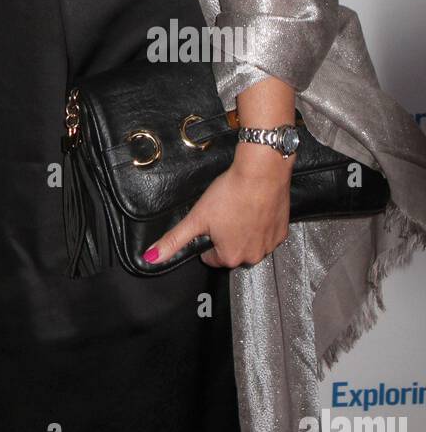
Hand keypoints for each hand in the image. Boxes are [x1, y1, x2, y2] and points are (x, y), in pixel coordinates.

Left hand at [144, 143, 292, 268]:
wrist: (261, 173)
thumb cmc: (229, 194)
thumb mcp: (196, 218)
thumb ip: (174, 240)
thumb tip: (150, 258)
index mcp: (231, 257)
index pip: (211, 256)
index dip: (206, 237)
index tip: (209, 221)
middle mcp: (253, 257)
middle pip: (231, 251)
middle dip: (226, 236)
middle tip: (224, 212)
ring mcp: (270, 245)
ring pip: (250, 242)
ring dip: (243, 231)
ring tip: (238, 208)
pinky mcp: (282, 232)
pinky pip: (266, 233)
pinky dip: (260, 224)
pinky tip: (254, 207)